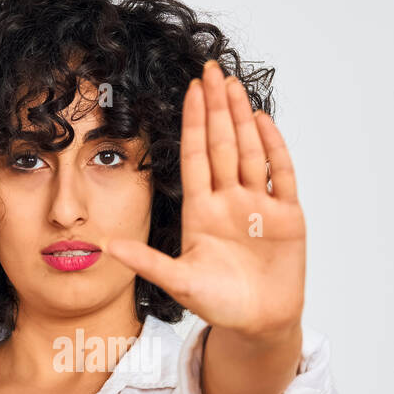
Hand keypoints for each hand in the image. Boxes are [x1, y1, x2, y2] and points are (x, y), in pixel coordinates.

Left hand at [101, 59, 305, 339]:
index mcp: (202, 211)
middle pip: (222, 145)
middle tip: (211, 69)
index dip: (192, 123)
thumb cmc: (219, 304)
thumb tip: (107, 246)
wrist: (259, 324)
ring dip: (243, 119)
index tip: (189, 90)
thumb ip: (147, 262)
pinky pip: (281, 174)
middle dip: (217, 108)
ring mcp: (259, 205)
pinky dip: (274, 147)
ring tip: (233, 85)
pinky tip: (264, 122)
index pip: (195, 157)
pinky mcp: (287, 216)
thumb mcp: (178, 282)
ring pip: (251, 152)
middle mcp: (230, 201)